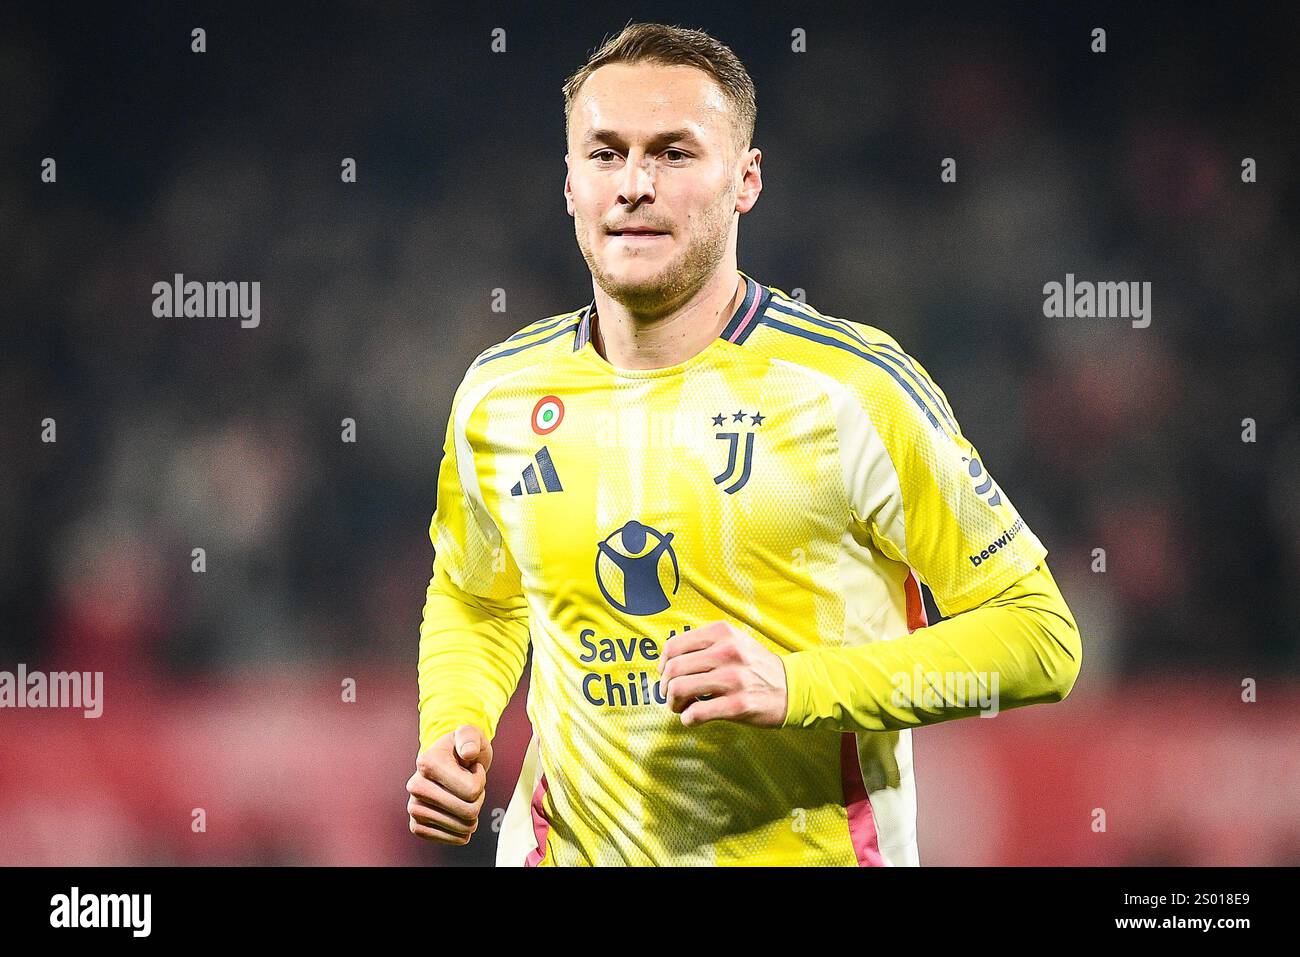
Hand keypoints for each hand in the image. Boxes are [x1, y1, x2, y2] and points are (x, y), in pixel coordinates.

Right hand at [406, 724, 492, 843]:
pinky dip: (463, 830)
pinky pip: (453, 839)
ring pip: (463, 827)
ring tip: (462, 796)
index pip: (471, 790)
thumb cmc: (463, 749)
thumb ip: (470, 737)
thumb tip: (468, 753)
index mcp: (426, 763)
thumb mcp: (470, 735)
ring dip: (472, 814)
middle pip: (468, 811)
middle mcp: (415, 787)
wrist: (449, 764)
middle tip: (470, 785)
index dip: (480, 780)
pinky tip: (457, 814)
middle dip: (478, 799)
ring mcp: (414, 808)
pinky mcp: (416, 826)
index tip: (471, 768)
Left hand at [659, 621, 787, 727]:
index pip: (674, 646)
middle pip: (673, 669)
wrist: (792, 688)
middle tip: (671, 695)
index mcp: (722, 634)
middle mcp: (727, 652)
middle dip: (665, 687)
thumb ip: (705, 644)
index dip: (663, 664)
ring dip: (673, 703)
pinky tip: (693, 718)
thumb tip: (668, 660)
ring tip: (681, 707)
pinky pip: (696, 713)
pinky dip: (687, 719)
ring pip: (679, 689)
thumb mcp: (734, 641)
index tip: (665, 675)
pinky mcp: (738, 705)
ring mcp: (733, 679)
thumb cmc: (755, 666)